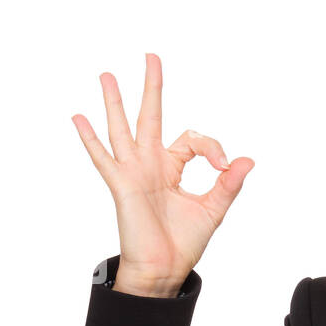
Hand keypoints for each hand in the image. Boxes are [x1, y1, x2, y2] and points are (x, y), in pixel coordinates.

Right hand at [71, 52, 254, 293]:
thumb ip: (228, 183)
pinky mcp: (122, 186)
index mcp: (171, 167)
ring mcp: (134, 172)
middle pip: (150, 117)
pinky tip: (78, 117)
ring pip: (122, 129)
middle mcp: (150, 164)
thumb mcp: (213, 208)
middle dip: (152, 87)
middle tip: (151, 56)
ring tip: (107, 75)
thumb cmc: (184, 242)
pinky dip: (90, 139)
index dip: (212, 147)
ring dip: (114, 102)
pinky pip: (104, 158)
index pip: (192, 139)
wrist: (165, 269)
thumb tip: (247, 160)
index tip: (224, 165)